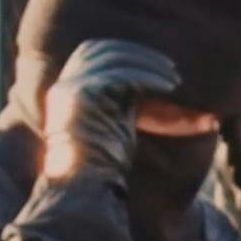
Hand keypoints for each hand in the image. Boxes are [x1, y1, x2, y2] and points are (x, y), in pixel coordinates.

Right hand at [38, 38, 179, 183]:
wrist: (82, 189)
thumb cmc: (101, 172)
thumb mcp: (113, 132)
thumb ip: (123, 110)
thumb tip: (154, 101)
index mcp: (68, 93)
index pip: (92, 56)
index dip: (124, 54)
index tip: (152, 64)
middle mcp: (66, 86)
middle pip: (103, 51)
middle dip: (138, 54)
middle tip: (168, 66)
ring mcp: (74, 88)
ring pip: (115, 59)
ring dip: (149, 65)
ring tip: (174, 79)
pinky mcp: (87, 94)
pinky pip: (123, 74)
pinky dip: (149, 76)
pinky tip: (169, 86)